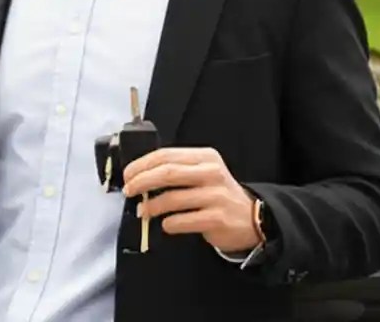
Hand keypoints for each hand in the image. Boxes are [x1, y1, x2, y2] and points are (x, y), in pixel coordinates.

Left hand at [122, 147, 260, 253]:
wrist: (251, 218)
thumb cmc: (218, 194)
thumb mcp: (203, 173)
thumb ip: (177, 170)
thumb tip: (140, 176)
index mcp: (205, 157)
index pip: (166, 155)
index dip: (142, 165)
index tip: (128, 174)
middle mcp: (212, 173)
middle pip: (167, 173)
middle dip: (142, 182)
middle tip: (129, 190)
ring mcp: (215, 196)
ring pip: (172, 199)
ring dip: (151, 206)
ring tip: (143, 210)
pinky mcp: (216, 219)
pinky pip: (182, 221)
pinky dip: (168, 223)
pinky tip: (166, 224)